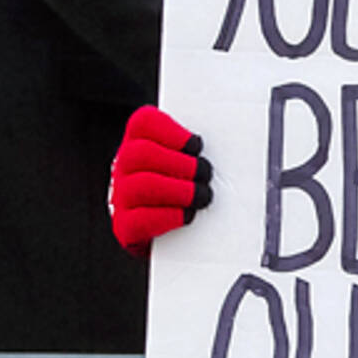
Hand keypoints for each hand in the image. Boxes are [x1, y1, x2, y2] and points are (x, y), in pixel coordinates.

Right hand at [109, 107, 211, 256]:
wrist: (173, 234)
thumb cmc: (190, 188)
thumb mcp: (192, 162)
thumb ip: (201, 150)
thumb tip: (237, 144)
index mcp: (140, 142)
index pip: (144, 122)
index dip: (171, 131)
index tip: (197, 145)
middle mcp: (124, 166)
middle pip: (141, 153)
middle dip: (180, 164)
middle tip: (205, 174)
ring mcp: (120, 196)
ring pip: (140, 185)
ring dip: (178, 190)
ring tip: (201, 196)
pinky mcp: (124, 227)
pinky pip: (139, 220)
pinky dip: (168, 217)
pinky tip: (187, 215)